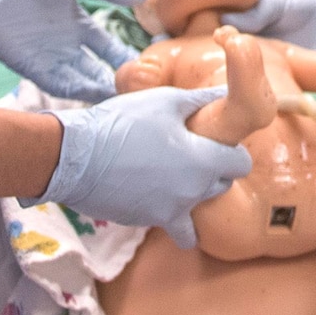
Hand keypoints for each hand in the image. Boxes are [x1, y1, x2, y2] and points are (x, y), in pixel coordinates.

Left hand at [0, 0, 144, 101]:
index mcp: (80, 25)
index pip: (108, 48)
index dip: (125, 58)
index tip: (148, 67)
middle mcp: (67, 46)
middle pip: (97, 69)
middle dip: (115, 81)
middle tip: (139, 92)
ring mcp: (49, 58)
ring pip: (80, 81)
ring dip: (97, 90)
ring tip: (120, 99)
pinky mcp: (29, 66)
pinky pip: (56, 84)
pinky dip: (74, 91)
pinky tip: (91, 95)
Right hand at [33, 85, 252, 247]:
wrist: (75, 157)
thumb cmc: (123, 123)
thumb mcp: (166, 101)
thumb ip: (201, 100)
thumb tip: (225, 92)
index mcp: (202, 162)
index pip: (240, 163)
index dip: (233, 150)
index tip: (219, 141)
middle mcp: (192, 193)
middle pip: (222, 185)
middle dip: (215, 170)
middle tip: (193, 152)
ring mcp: (169, 211)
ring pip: (197, 205)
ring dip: (193, 192)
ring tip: (173, 173)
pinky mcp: (146, 221)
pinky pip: (172, 221)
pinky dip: (170, 209)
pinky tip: (155, 190)